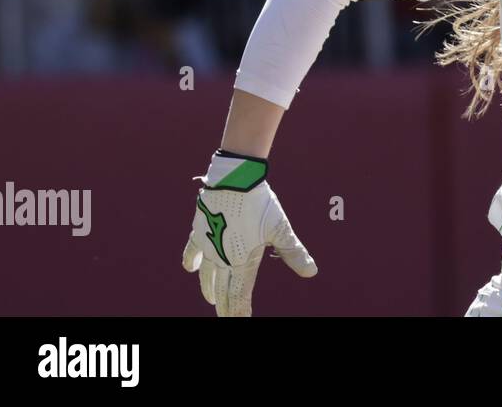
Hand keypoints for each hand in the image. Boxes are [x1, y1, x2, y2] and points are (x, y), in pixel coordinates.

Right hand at [182, 152, 316, 315]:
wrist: (234, 180)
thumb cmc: (261, 204)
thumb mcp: (281, 230)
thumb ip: (294, 253)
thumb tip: (312, 272)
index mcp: (243, 262)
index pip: (239, 296)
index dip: (240, 311)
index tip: (240, 320)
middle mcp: (223, 259)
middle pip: (222, 289)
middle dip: (225, 306)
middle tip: (226, 317)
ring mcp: (208, 246)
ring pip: (207, 275)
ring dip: (209, 288)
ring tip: (211, 298)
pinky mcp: (199, 231)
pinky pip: (193, 251)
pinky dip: (191, 261)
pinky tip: (190, 268)